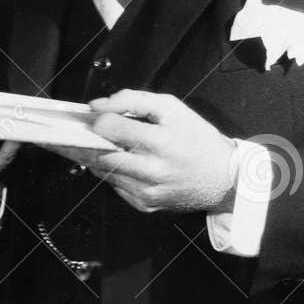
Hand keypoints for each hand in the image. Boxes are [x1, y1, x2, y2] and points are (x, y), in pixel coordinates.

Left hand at [45, 89, 237, 214]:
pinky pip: (114, 186)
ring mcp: (147, 191)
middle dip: (85, 140)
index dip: (98, 118)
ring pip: (102, 171)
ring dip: (93, 155)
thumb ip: (133, 100)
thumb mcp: (173, 108)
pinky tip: (116, 160)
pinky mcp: (145, 204)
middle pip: (99, 154)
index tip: (96, 114)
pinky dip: (110, 172)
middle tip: (79, 130)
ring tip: (92, 142)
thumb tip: (99, 105)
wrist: (224, 179)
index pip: (110, 128)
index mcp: (161, 142)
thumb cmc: (198, 140)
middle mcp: (152, 170)